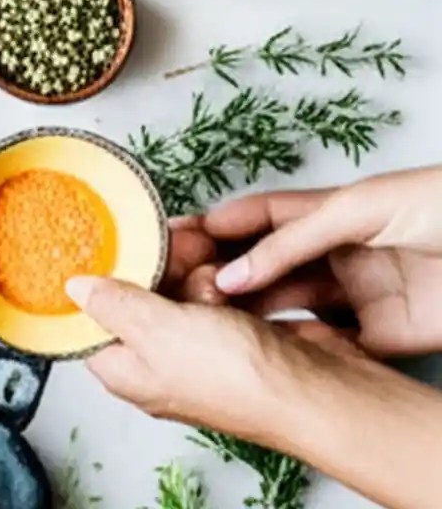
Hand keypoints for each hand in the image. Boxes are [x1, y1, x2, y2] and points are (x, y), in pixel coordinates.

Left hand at [65, 273, 358, 442]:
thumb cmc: (236, 377)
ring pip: (179, 290)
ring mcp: (198, 350)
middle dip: (157, 268)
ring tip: (215, 278)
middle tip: (179, 249)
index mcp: (126, 370)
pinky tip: (235, 281)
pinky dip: (224, 283)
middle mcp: (157, 363)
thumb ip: (113, 304)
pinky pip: (217, 297)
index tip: (114, 247)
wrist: (316, 394)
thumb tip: (74, 289)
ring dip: (195, 273)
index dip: (102, 280)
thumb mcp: (157, 330)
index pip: (91, 321)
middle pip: (138, 297)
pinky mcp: (235, 337)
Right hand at [203, 167, 441, 356]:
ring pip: (289, 309)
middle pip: (268, 266)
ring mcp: (359, 297)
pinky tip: (260, 348)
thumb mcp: (357, 208)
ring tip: (210, 318)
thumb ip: (292, 241)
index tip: (178, 239)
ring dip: (251, 313)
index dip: (219, 227)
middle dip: (226, 273)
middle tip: (185, 287)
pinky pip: (329, 350)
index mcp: (333, 215)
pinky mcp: (383, 338)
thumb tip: (233, 273)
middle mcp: (340, 256)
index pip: (262, 218)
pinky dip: (294, 351)